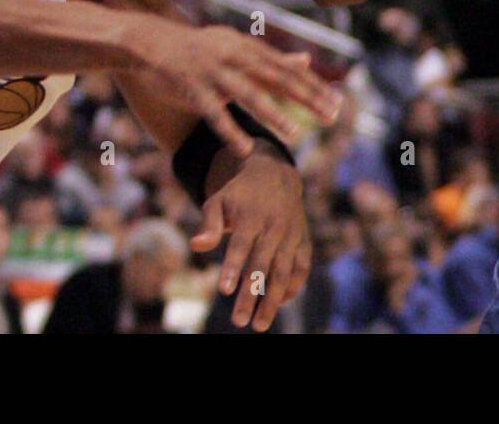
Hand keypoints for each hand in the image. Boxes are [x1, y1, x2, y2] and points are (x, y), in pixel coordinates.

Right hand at [153, 26, 339, 157]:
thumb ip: (271, 58)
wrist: (148, 41)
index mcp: (247, 47)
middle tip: (332, 117)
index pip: (288, 69)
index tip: (339, 103)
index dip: (314, 86)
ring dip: (272, 114)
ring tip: (294, 133)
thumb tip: (308, 60)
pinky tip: (244, 150)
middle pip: (277, 78)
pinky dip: (230, 132)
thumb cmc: (198, 49)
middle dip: (306, 98)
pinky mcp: (192, 89)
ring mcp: (213, 72)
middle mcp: (234, 56)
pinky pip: (214, 114)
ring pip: (248, 95)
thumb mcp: (236, 46)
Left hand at [190, 143, 310, 330]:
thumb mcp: (219, 201)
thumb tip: (195, 245)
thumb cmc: (239, 194)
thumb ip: (208, 224)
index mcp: (251, 216)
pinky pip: (300, 268)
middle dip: (251, 295)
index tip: (224, 291)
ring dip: (272, 300)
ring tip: (259, 325)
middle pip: (262, 265)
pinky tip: (278, 304)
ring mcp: (291, 234)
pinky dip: (292, 287)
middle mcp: (274, 226)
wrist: (275, 174)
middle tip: (239, 322)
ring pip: (283, 271)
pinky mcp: (303, 240)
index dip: (233, 267)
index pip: (241, 245)